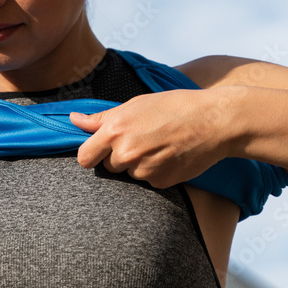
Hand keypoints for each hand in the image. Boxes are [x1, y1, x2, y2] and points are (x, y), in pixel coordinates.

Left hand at [68, 88, 239, 188]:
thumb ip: (101, 118)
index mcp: (115, 131)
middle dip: (118, 157)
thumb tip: (73, 120)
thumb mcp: (135, 105)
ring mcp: (143, 170)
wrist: (214, 122)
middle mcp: (125, 153)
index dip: (91, 154)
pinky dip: (154, 172)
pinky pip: (147, 181)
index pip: (84, 158)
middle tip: (141, 140)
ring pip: (128, 174)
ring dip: (137, 165)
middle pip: (107, 167)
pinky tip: (168, 156)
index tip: (100, 150)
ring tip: (158, 145)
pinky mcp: (160, 182)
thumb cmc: (174, 107)